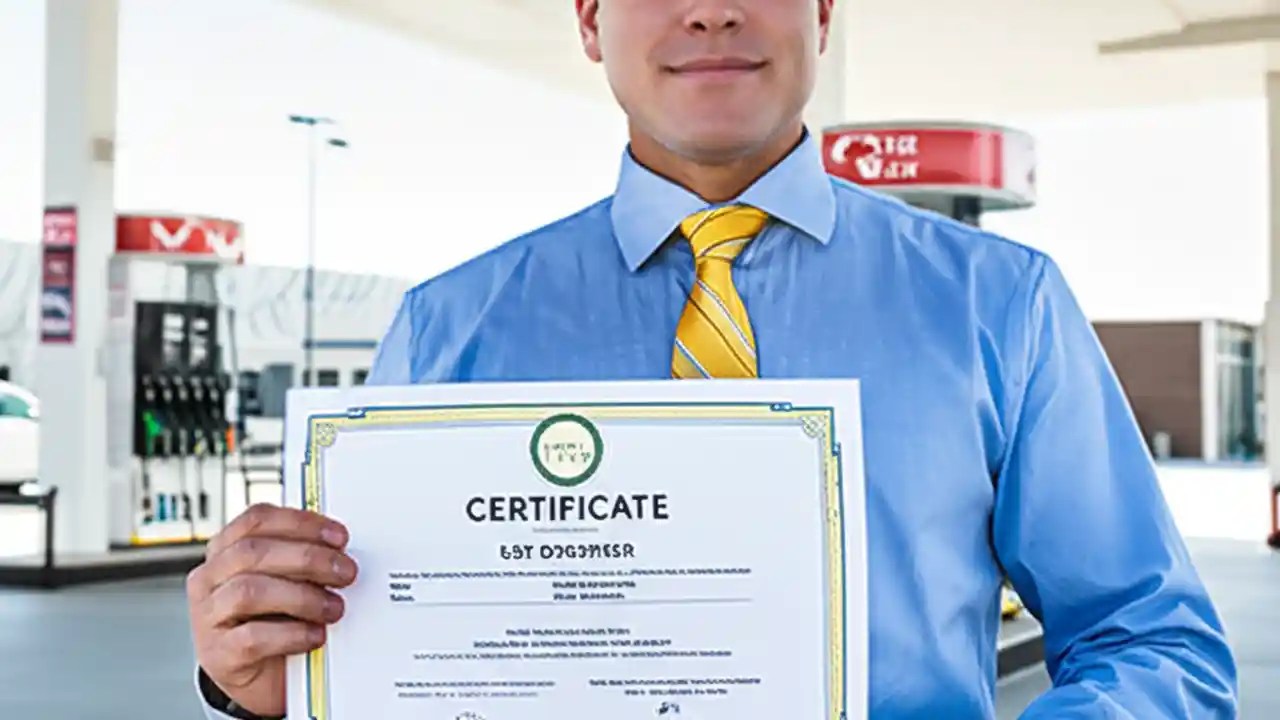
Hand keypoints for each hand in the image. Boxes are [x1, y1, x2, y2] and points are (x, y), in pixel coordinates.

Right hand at [187, 504, 358, 716]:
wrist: (262, 679)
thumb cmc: (276, 621)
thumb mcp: (285, 581)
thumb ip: (299, 559)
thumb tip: (338, 547)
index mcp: (225, 551)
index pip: (256, 520)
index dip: (300, 522)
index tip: (338, 536)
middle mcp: (209, 580)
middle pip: (253, 553)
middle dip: (308, 558)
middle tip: (345, 572)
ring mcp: (208, 618)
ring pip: (249, 592)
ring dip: (302, 597)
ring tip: (333, 608)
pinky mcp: (219, 655)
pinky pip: (253, 638)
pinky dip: (292, 634)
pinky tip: (315, 635)